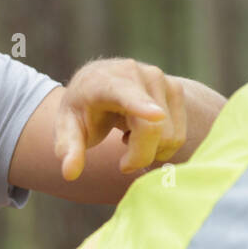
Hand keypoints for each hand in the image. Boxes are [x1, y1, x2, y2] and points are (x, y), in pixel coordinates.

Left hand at [54, 57, 187, 176]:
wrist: (100, 81)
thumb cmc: (83, 108)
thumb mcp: (68, 127)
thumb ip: (69, 149)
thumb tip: (69, 173)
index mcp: (106, 82)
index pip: (125, 94)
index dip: (141, 106)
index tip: (155, 116)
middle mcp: (139, 75)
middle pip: (152, 131)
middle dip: (138, 156)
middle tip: (122, 162)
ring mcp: (162, 80)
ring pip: (169, 137)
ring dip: (151, 150)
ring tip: (130, 137)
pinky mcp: (177, 90)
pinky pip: (179, 135)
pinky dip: (162, 145)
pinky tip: (144, 131)